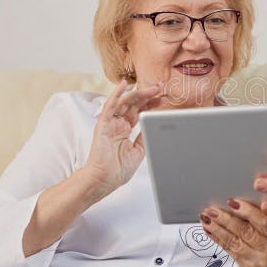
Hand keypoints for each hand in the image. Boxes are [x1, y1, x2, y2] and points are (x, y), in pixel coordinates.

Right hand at [82, 79, 162, 198]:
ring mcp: (110, 123)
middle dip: (147, 95)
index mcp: (125, 130)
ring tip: (152, 88)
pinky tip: (124, 85)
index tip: (163, 98)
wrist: (103, 181)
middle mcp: (117, 124)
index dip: (151, 103)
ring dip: (138, 93)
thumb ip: (144, 138)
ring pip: (125, 102)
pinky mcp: (103, 125)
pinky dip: (116, 94)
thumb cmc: (116, 170)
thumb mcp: (138, 152)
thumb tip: (154, 126)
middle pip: (134, 104)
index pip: (139, 111)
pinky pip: (110, 106)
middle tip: (160, 87)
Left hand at [200, 199, 266, 266]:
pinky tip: (209, 230)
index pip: (264, 221)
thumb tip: (242, 205)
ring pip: (234, 241)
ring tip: (206, 218)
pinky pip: (229, 250)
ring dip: (217, 228)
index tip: (234, 202)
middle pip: (245, 231)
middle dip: (226, 219)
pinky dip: (218, 238)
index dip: (248, 211)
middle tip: (212, 209)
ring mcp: (257, 261)